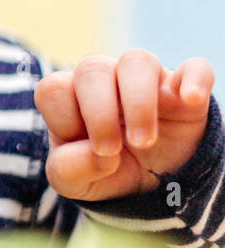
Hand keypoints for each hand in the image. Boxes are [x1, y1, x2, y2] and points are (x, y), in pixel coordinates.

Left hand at [35, 50, 214, 201]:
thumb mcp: (75, 182)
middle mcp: (104, 80)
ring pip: (137, 61)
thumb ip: (68, 169)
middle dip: (99, 112)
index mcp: (70, 97)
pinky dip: (194, 79)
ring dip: (139, 101)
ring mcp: (146, 81)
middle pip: (91, 69)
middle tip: (112, 150)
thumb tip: (99, 155)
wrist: (151, 186)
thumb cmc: (103, 173)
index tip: (90, 151)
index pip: (54, 89)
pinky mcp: (185, 90)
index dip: (66, 120)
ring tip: (144, 140)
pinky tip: (190, 99)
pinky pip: (194, 68)